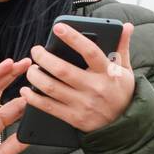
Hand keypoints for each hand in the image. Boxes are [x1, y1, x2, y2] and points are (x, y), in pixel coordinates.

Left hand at [20, 21, 135, 131]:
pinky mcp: (74, 118)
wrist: (126, 126)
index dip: (73, 38)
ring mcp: (83, 104)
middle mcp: (95, 88)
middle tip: (36, 51)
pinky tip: (26, 90)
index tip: (59, 27)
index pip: (89, 51)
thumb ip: (122, 48)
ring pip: (52, 88)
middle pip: (63, 70)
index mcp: (107, 73)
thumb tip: (126, 26)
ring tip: (31, 69)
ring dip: (36, 77)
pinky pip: (49, 107)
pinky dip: (34, 98)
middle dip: (44, 58)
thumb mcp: (126, 70)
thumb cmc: (122, 93)